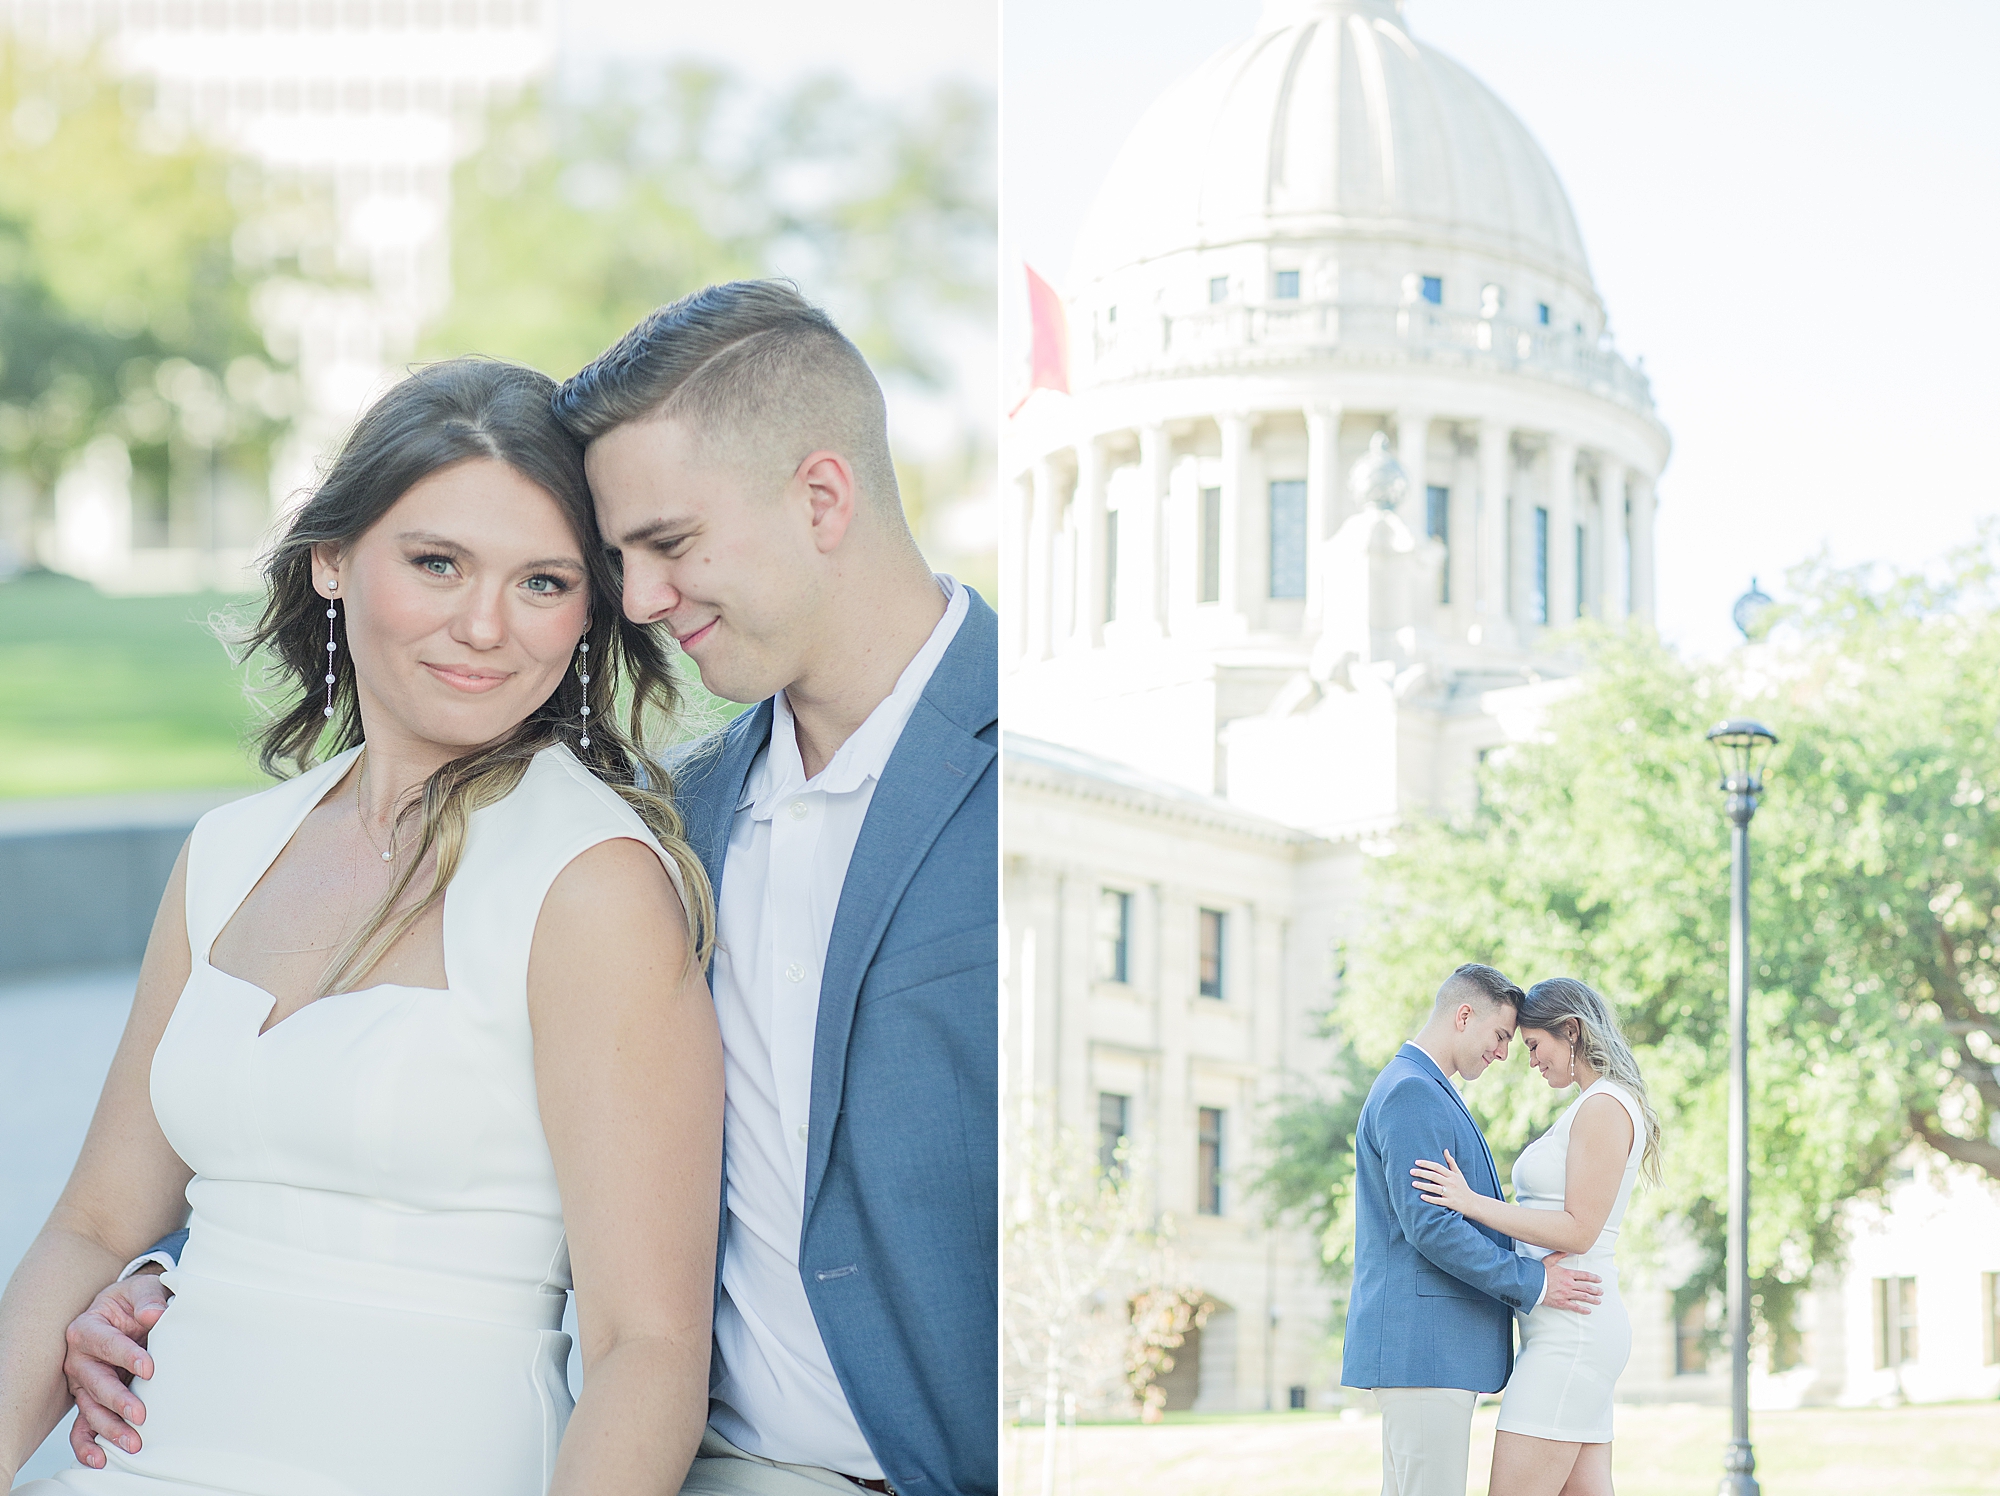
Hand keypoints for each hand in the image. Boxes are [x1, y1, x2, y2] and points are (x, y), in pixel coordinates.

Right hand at [64, 1271, 170, 1466]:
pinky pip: (82, 1425)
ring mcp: (82, 1382)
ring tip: (133, 1442)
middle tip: (141, 1415)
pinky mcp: (89, 1399)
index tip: (150, 1369)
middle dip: (118, 1401)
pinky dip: (87, 1444)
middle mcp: (79, 1359)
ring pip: (90, 1409)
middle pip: (96, 1383)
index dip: (127, 1356)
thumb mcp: (143, 1290)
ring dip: (110, 1427)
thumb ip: (149, 1299)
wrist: (128, 1311)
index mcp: (87, 1329)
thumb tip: (155, 1314)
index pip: (107, 1344)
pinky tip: (100, 1458)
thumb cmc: (135, 1301)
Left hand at [1409, 1148, 1477, 1214]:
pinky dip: (1430, 1199)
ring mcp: (1450, 1193)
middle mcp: (1451, 1183)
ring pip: (1435, 1188)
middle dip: (1422, 1173)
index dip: (1427, 1164)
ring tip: (1413, 1183)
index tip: (1416, 1162)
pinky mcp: (1450, 1203)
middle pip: (1435, 1176)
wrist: (1472, 1203)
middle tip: (1411, 1171)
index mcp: (1452, 1175)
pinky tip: (1421, 1197)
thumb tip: (1445, 1150)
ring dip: (1424, 1185)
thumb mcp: (1458, 1174)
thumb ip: (1451, 1162)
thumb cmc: (1463, 1187)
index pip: (1438, 1167)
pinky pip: (1439, 1201)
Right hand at [1541, 1251, 1602, 1314]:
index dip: (1593, 1277)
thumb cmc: (1539, 1272)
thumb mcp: (1549, 1260)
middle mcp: (1569, 1284)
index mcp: (1567, 1274)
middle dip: (1595, 1290)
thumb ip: (1559, 1254)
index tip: (1599, 1279)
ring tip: (1599, 1301)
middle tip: (1601, 1292)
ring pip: (1583, 1297)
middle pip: (1586, 1287)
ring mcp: (1566, 1294)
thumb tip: (1568, 1249)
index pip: (1584, 1275)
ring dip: (1592, 1299)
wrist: (1532, 1284)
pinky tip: (1588, 1311)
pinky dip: (1582, 1309)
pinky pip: (1575, 1306)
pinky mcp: (1562, 1302)